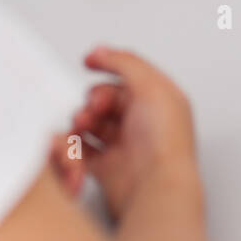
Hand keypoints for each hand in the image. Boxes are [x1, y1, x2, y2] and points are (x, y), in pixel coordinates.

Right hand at [58, 47, 200, 221]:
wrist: (156, 188)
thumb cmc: (165, 143)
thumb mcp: (150, 86)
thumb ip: (124, 62)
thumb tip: (101, 52)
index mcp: (159, 100)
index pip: (129, 75)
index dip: (107, 65)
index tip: (89, 62)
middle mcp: (143, 122)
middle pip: (106, 97)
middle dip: (94, 98)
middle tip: (94, 107)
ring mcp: (126, 146)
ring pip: (93, 122)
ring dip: (82, 119)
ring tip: (82, 124)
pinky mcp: (108, 168)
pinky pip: (83, 150)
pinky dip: (75, 144)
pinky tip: (76, 141)